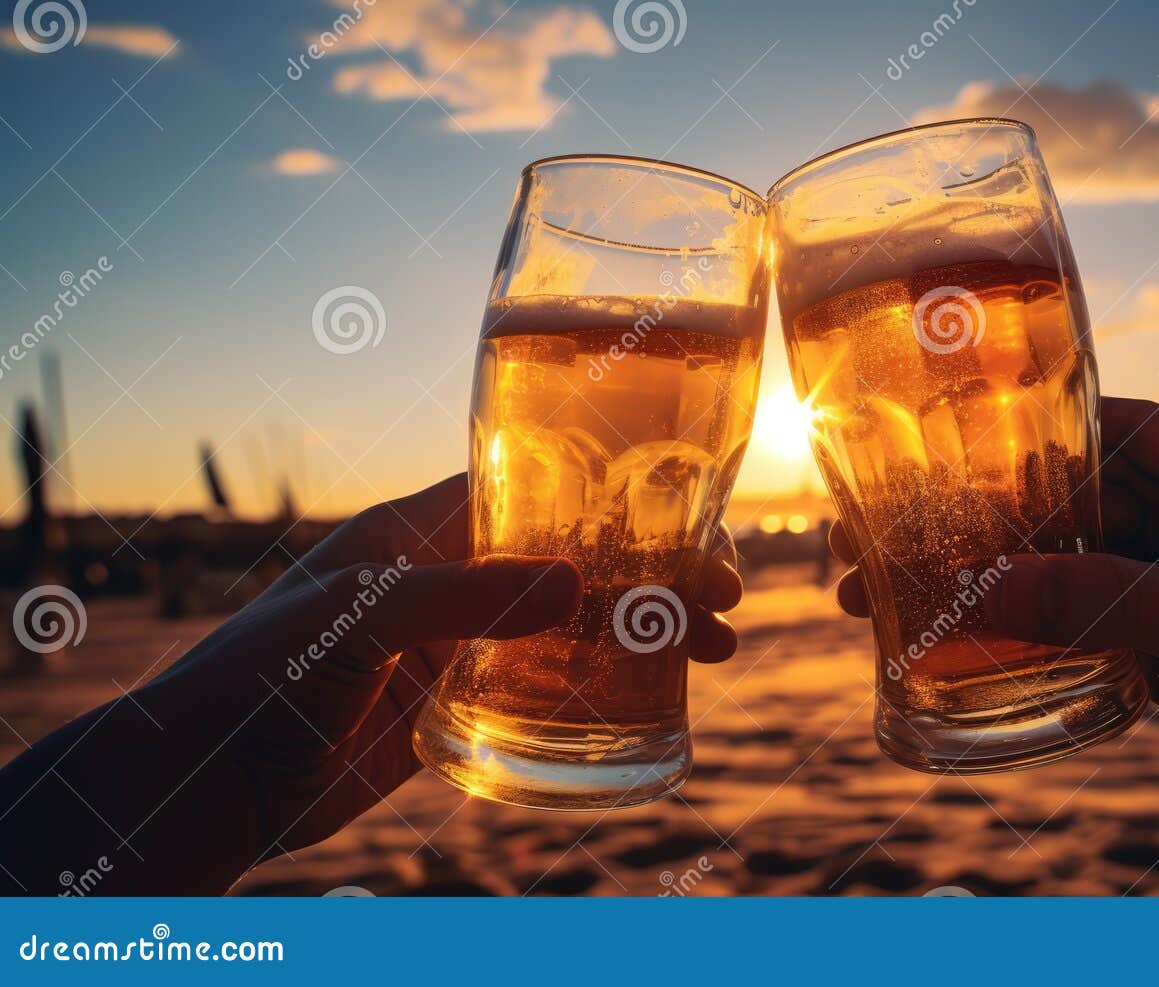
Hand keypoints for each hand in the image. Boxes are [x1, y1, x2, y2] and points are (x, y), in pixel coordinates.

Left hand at [0, 474, 741, 893]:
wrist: (206, 785)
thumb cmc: (261, 677)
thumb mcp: (358, 621)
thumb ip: (464, 601)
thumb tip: (578, 588)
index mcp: (420, 532)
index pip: (536, 489)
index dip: (614, 494)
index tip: (689, 510)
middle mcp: (447, 579)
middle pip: (575, 560)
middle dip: (652, 571)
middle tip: (728, 594)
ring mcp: (458, 646)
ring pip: (574, 626)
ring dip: (644, 631)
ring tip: (718, 649)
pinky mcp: (460, 707)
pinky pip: (549, 687)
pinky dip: (606, 687)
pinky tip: (659, 695)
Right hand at [833, 397, 1158, 828]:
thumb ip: (1105, 601)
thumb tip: (983, 592)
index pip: (1116, 426)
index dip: (1039, 423)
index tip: (955, 431)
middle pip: (1061, 498)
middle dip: (977, 513)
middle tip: (883, 527)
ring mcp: (1157, 582)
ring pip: (1049, 564)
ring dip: (977, 576)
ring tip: (878, 591)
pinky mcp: (1141, 639)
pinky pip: (1059, 620)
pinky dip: (1005, 628)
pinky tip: (943, 639)